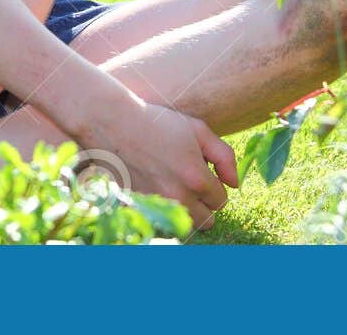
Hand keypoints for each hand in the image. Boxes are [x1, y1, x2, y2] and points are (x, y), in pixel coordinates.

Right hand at [78, 92, 239, 230]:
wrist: (111, 123)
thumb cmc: (157, 122)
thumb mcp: (197, 129)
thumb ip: (224, 156)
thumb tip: (235, 184)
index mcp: (196, 178)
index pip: (221, 200)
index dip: (215, 184)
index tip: (203, 170)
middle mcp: (178, 196)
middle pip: (207, 220)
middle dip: (205, 204)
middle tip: (192, 182)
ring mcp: (156, 204)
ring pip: (185, 224)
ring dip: (187, 211)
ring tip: (177, 187)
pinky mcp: (139, 205)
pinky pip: (162, 220)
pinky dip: (164, 210)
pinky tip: (158, 187)